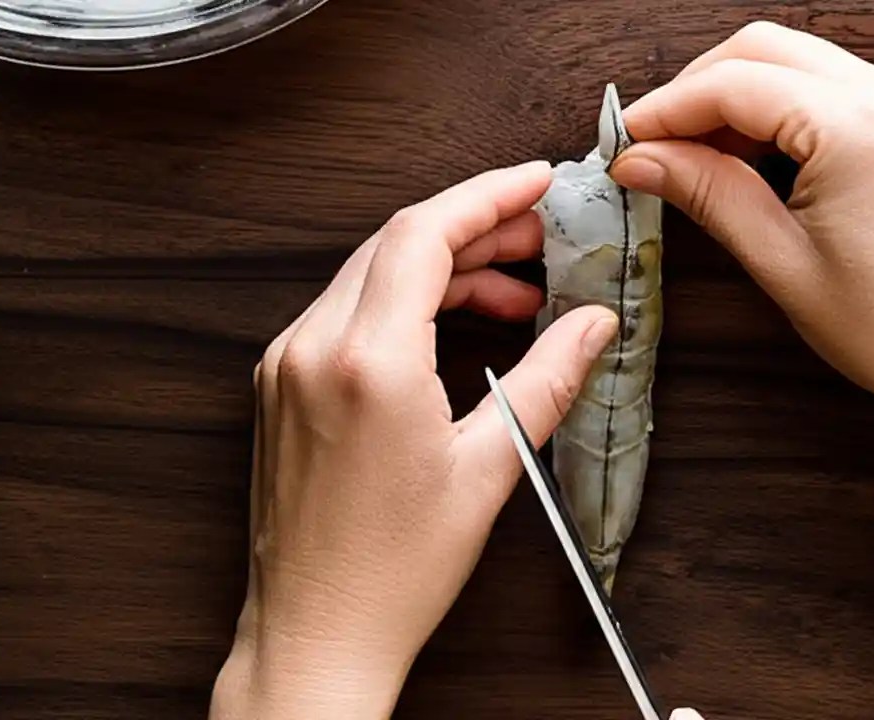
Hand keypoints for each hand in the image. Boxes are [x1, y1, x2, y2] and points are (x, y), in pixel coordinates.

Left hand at [209, 162, 617, 719]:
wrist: (317, 633)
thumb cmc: (392, 570)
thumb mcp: (490, 468)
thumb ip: (548, 379)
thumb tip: (593, 326)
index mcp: (366, 361)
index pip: (424, 234)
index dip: (488, 195)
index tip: (536, 184)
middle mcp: (312, 348)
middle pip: (397, 243)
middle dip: (476, 230)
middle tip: (540, 241)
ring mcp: (286, 364)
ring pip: (370, 273)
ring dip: (444, 267)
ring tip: (513, 293)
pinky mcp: (281, 385)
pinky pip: (347, 310)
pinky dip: (405, 300)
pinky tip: (455, 323)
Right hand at [610, 21, 873, 446]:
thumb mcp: (782, 262)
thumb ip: (710, 193)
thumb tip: (644, 159)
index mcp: (856, 127)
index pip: (733, 84)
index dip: (666, 110)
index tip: (626, 143)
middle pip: (763, 48)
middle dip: (697, 88)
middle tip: (654, 144)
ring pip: (797, 60)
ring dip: (739, 94)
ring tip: (697, 158)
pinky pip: (830, 86)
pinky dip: (781, 107)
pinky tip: (752, 157)